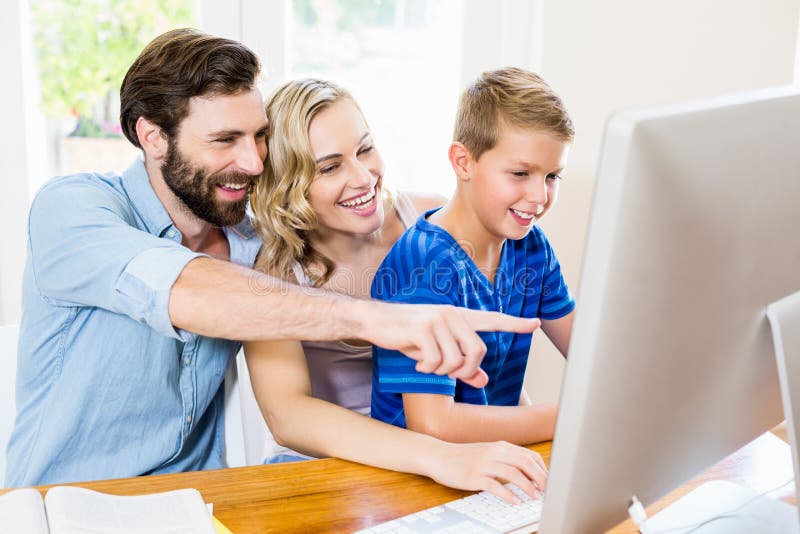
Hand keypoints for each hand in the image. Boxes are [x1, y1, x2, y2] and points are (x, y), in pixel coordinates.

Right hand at [359, 301, 539, 387]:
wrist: (376, 321)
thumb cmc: (407, 336)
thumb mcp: (436, 350)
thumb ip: (461, 364)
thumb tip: (483, 379)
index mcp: (459, 317)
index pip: (492, 319)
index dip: (515, 324)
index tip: (535, 323)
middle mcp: (453, 314)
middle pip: (477, 351)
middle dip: (464, 370)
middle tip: (448, 374)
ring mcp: (438, 319)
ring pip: (456, 360)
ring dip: (441, 371)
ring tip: (427, 365)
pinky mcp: (423, 328)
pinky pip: (437, 361)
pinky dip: (427, 369)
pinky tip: (417, 364)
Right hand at [428, 441, 547, 502]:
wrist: (439, 456)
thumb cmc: (464, 456)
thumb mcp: (487, 452)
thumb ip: (506, 458)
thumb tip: (528, 471)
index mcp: (500, 446)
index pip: (528, 456)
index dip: (542, 469)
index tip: (548, 481)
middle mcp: (493, 452)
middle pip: (524, 463)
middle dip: (540, 478)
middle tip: (547, 490)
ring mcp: (483, 464)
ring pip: (513, 473)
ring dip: (527, 486)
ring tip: (535, 497)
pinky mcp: (473, 476)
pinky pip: (495, 486)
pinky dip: (508, 494)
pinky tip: (515, 501)